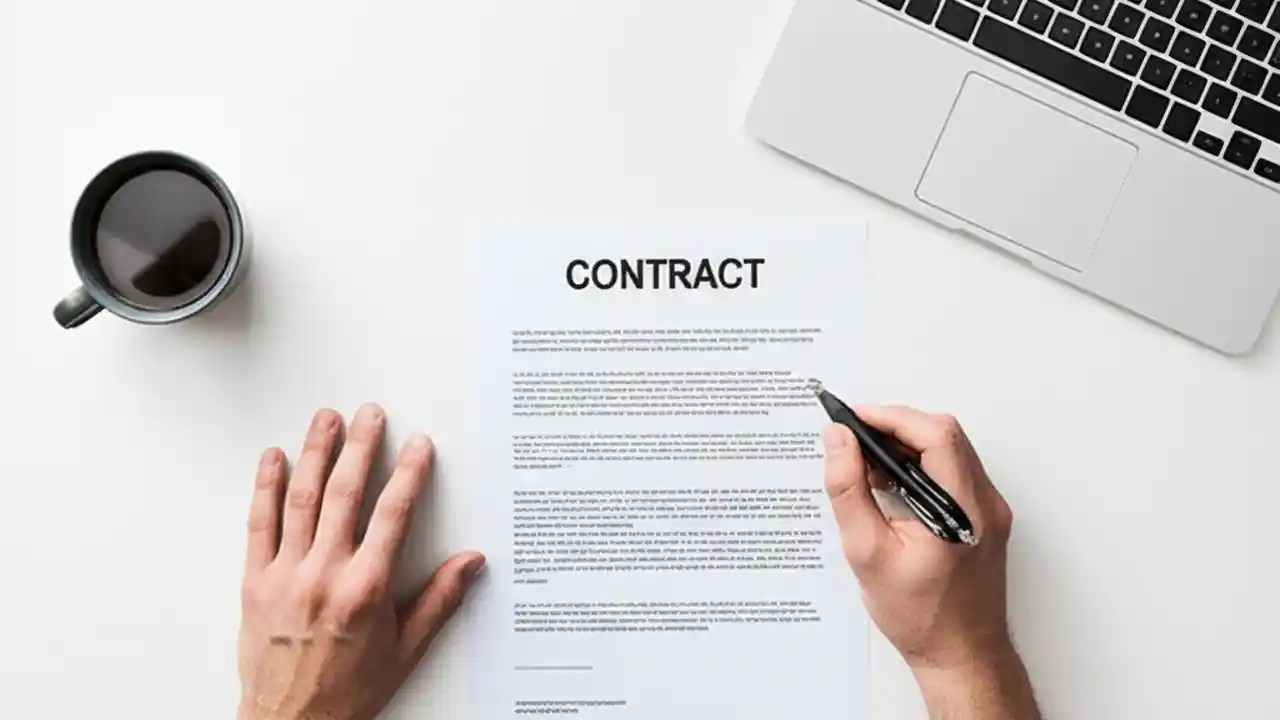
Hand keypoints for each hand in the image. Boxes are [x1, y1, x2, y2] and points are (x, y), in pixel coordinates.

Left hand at [238, 404, 485, 719]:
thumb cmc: (348, 691)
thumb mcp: (406, 649)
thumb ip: (439, 600)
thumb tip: (471, 562)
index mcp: (366, 590)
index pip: (393, 515)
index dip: (409, 474)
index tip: (418, 445)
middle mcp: (325, 575)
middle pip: (346, 494)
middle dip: (362, 447)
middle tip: (371, 414)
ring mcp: (286, 575)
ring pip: (302, 499)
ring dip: (316, 452)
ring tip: (327, 419)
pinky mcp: (255, 582)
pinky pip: (259, 524)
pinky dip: (265, 487)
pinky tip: (273, 458)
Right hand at [823, 406, 1037, 718]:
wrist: (960, 654)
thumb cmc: (921, 616)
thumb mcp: (867, 552)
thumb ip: (849, 490)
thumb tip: (838, 443)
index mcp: (961, 509)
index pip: (934, 435)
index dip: (891, 417)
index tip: (856, 418)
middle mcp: (985, 504)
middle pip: (944, 436)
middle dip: (896, 427)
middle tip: (857, 438)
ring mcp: (990, 510)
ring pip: (950, 451)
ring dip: (908, 447)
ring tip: (869, 465)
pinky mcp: (985, 518)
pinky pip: (954, 472)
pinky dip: (921, 467)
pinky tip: (893, 485)